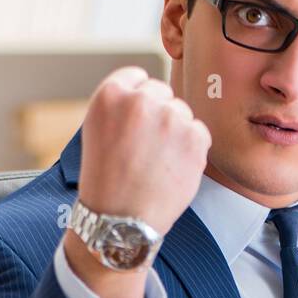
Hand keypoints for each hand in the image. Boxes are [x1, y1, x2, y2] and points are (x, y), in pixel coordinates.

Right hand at [64, 67, 210, 297]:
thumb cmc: (107, 179)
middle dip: (158, 114)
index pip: (137, 77)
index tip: (136, 122)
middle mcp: (141, 100)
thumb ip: (122, 105)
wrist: (121, 220)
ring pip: (182, 113)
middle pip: (162, 92)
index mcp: (110, 94)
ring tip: (157, 162)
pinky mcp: (195, 136)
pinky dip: (192, 149)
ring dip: (176, 132)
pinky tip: (172, 168)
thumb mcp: (98, 130)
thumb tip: (154, 93)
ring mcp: (170, 117)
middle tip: (146, 147)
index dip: (138, 100)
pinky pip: (199, 132)